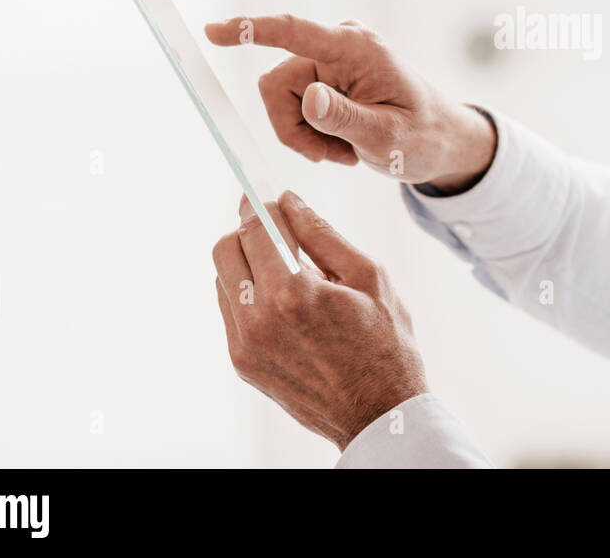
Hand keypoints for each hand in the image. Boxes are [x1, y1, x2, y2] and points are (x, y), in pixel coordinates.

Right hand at [205, 14, 494, 191]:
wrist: (440, 140)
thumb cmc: (423, 137)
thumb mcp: (388, 137)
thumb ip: (346, 119)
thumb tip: (308, 98)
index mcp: (357, 48)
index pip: (295, 32)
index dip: (252, 30)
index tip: (214, 31)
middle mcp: (339, 45)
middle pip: (275, 86)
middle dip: (294, 129)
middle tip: (332, 157)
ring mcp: (330, 60)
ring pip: (279, 102)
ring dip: (305, 136)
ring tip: (346, 151)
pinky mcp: (324, 76)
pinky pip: (290, 108)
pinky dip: (311, 135)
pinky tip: (344, 145)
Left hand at [212, 190, 426, 449]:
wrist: (379, 412)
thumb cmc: (386, 342)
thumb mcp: (369, 276)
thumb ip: (323, 233)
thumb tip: (289, 201)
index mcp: (294, 292)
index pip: (255, 227)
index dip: (260, 205)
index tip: (267, 197)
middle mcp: (259, 319)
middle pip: (225, 249)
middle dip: (248, 231)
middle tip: (277, 233)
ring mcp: (245, 345)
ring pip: (223, 280)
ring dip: (247, 264)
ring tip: (288, 273)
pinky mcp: (242, 364)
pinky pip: (230, 311)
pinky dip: (249, 295)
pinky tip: (284, 304)